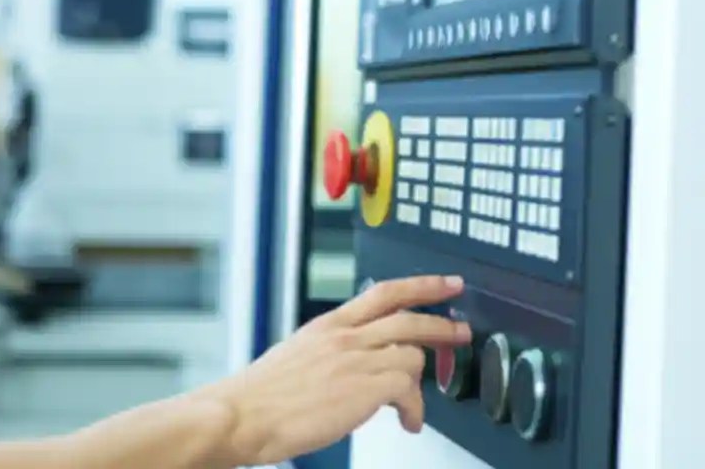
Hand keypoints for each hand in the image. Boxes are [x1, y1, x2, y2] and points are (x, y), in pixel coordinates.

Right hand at [205, 275, 469, 466]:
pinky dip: (414, 408)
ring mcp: (355, 360)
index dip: (421, 285)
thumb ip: (329, 353)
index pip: (383, 292)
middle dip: (443, 322)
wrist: (241, 415)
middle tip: (462, 329)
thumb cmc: (260, 397)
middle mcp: (345, 336)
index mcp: (328, 325)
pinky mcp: (364, 387)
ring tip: (414, 404)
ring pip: (413, 354)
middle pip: (408, 316)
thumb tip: (352, 364)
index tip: (445, 284)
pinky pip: (408, 389)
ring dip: (422, 381)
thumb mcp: (296, 357)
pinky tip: (407, 421)